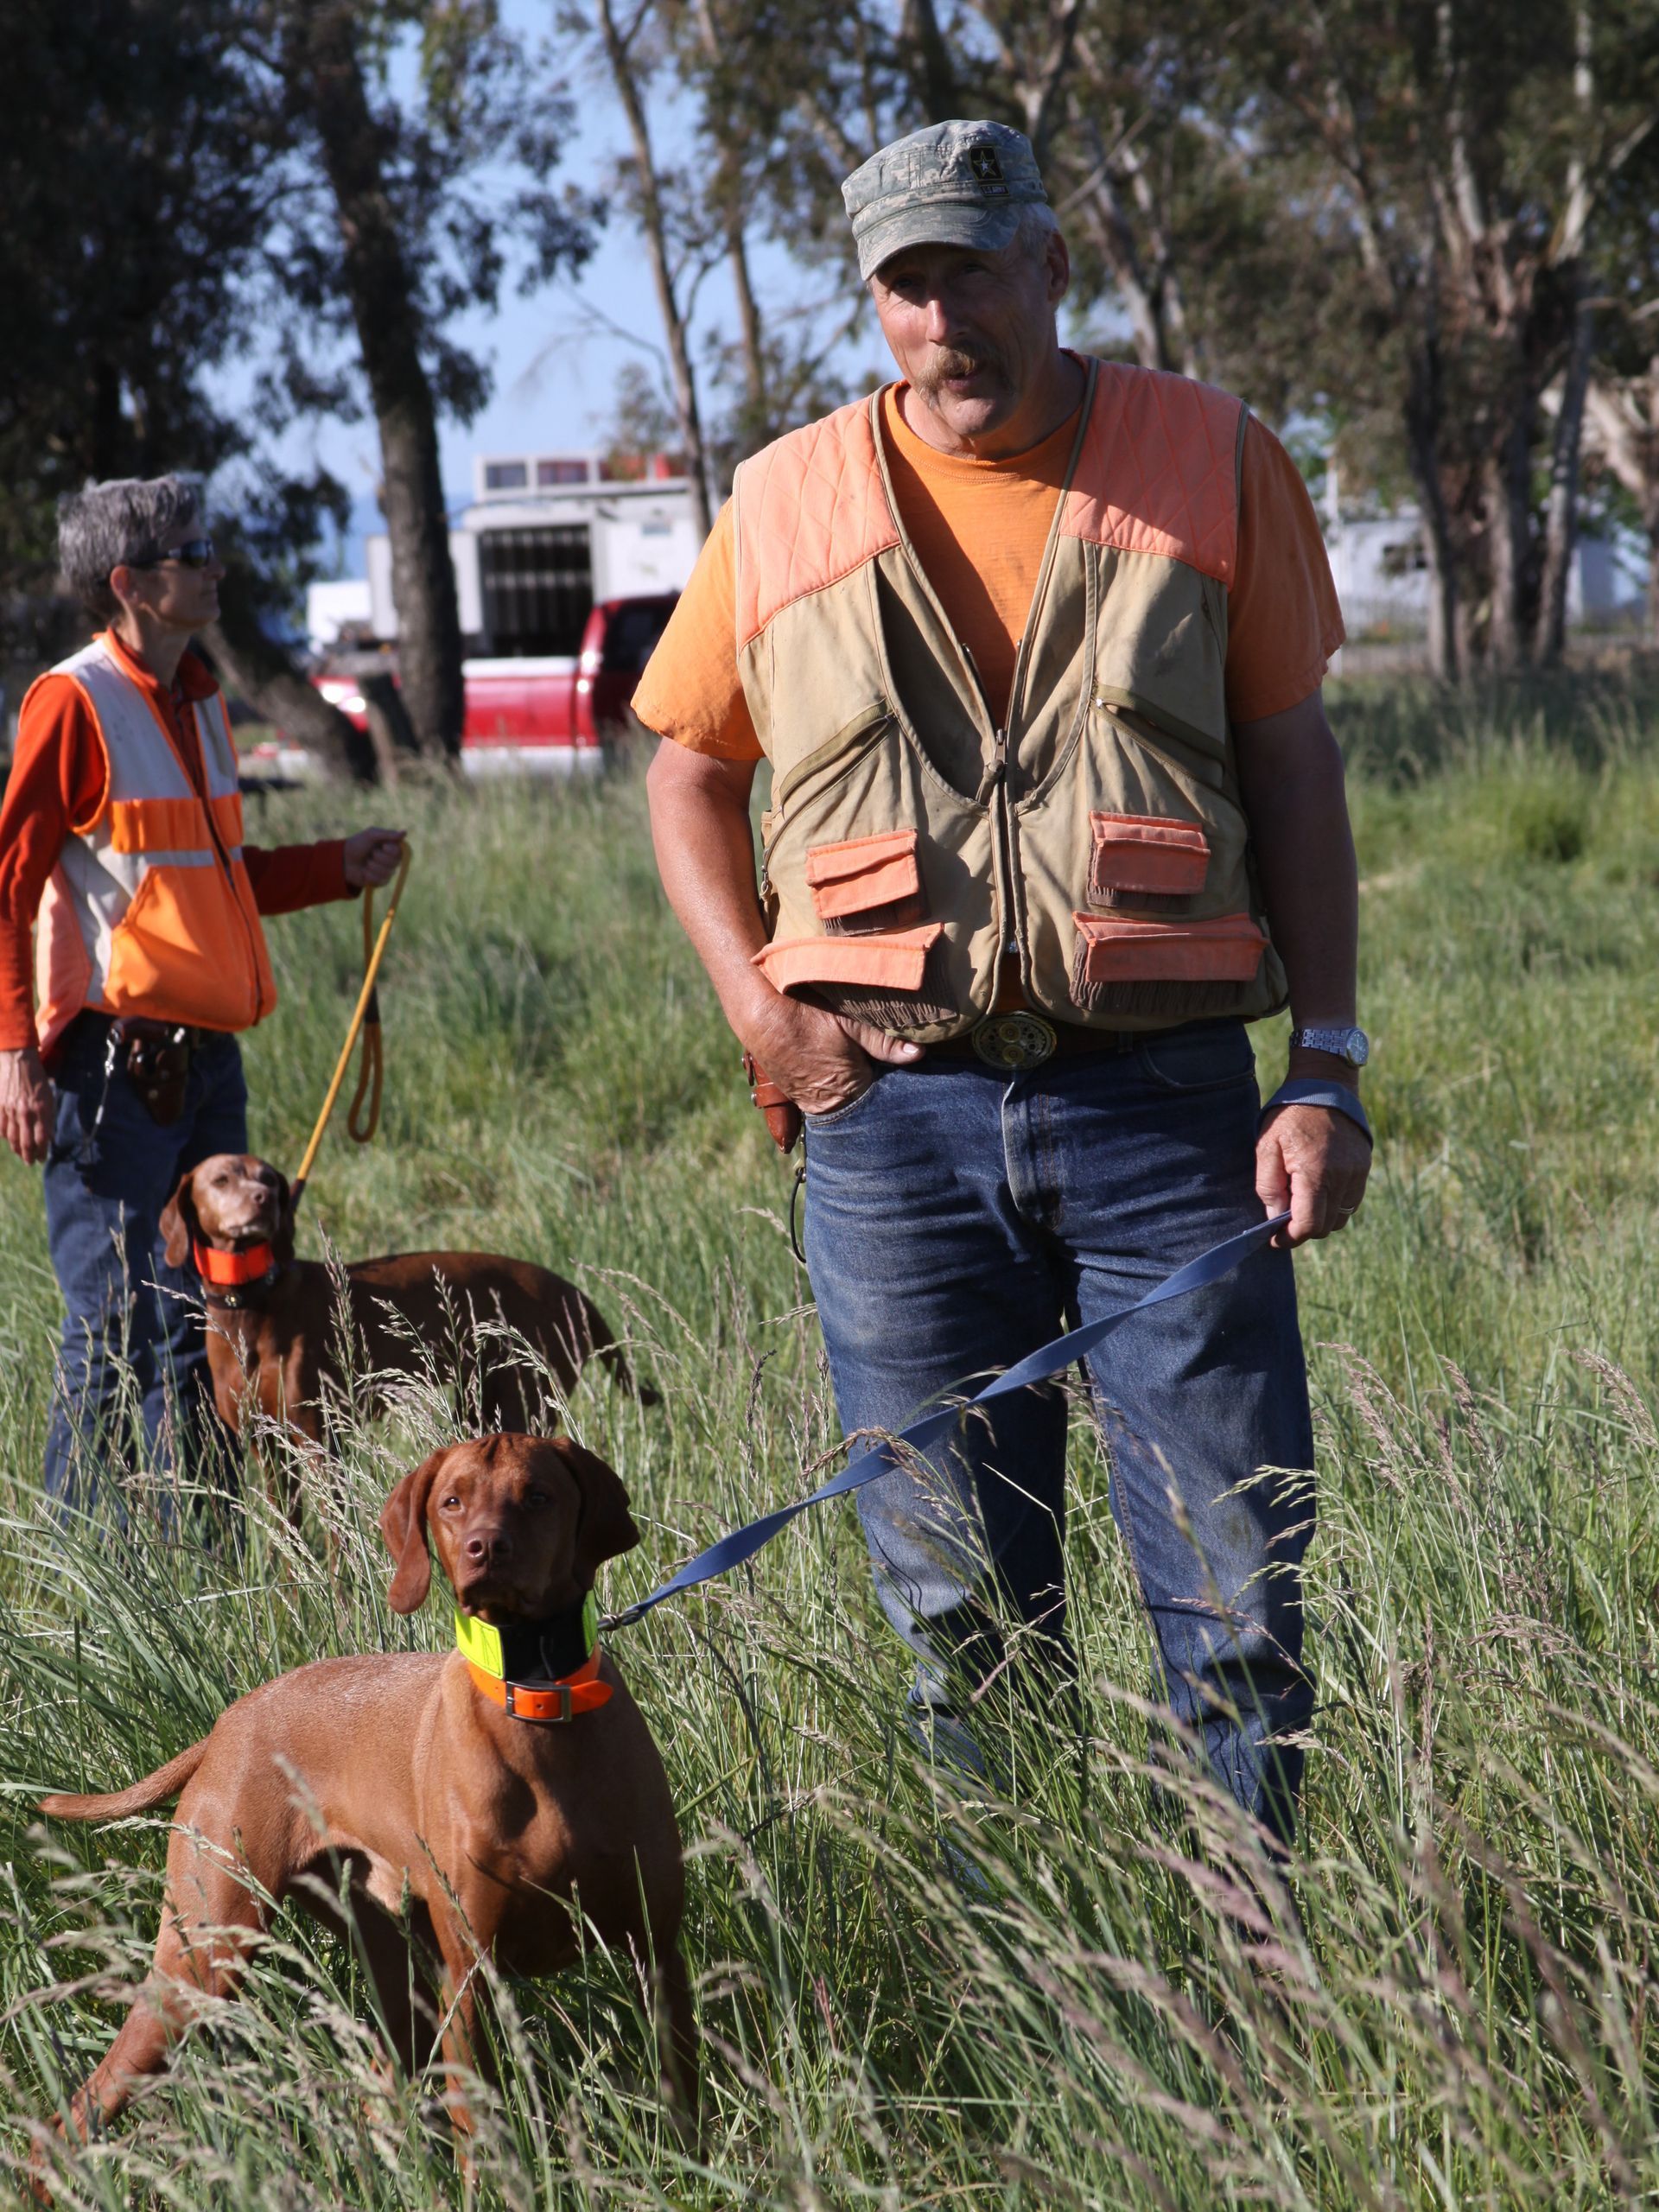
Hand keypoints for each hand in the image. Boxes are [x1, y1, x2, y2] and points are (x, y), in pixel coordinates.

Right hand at [0, 1045, 54, 1166]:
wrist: (17, 1061)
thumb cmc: (37, 1079)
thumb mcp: (49, 1097)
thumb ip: (48, 1118)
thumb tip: (48, 1137)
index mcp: (41, 1110)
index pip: (42, 1139)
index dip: (42, 1152)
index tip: (43, 1158)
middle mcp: (26, 1113)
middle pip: (26, 1143)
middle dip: (29, 1156)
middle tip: (31, 1162)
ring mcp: (11, 1110)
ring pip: (12, 1138)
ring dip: (17, 1150)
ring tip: (21, 1155)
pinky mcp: (0, 1107)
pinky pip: (1, 1128)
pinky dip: (5, 1137)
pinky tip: (9, 1141)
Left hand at [342, 827, 405, 888]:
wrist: (343, 860)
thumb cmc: (357, 844)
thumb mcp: (371, 835)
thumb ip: (388, 834)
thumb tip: (405, 832)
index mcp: (392, 847)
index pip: (401, 852)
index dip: (392, 851)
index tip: (383, 846)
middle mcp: (392, 860)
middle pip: (395, 862)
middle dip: (379, 857)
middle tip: (370, 854)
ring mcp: (387, 871)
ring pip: (388, 872)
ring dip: (373, 866)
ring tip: (365, 863)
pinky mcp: (381, 882)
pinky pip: (381, 881)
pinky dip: (370, 875)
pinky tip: (364, 872)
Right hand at [748, 992, 921, 1117]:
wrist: (760, 1018)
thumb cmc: (806, 1017)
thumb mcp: (849, 1023)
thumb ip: (884, 1042)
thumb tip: (918, 1054)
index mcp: (849, 1088)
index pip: (882, 1094)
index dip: (891, 1079)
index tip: (898, 1066)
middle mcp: (829, 1103)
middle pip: (862, 1101)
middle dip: (872, 1085)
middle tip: (875, 1063)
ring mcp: (810, 1104)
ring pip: (842, 1100)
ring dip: (850, 1087)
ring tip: (851, 1064)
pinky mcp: (796, 1098)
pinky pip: (823, 1099)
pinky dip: (831, 1087)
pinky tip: (831, 1068)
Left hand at [1256, 1102, 1370, 1247]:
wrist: (1325, 1086)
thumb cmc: (1290, 1115)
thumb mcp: (1266, 1146)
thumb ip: (1268, 1185)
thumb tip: (1275, 1217)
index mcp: (1316, 1173)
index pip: (1308, 1225)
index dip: (1289, 1238)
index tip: (1274, 1239)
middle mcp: (1342, 1177)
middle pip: (1324, 1226)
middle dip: (1302, 1229)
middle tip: (1283, 1219)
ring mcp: (1357, 1173)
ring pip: (1340, 1218)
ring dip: (1319, 1219)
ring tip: (1300, 1202)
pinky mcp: (1364, 1168)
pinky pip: (1351, 1202)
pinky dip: (1334, 1205)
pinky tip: (1317, 1190)